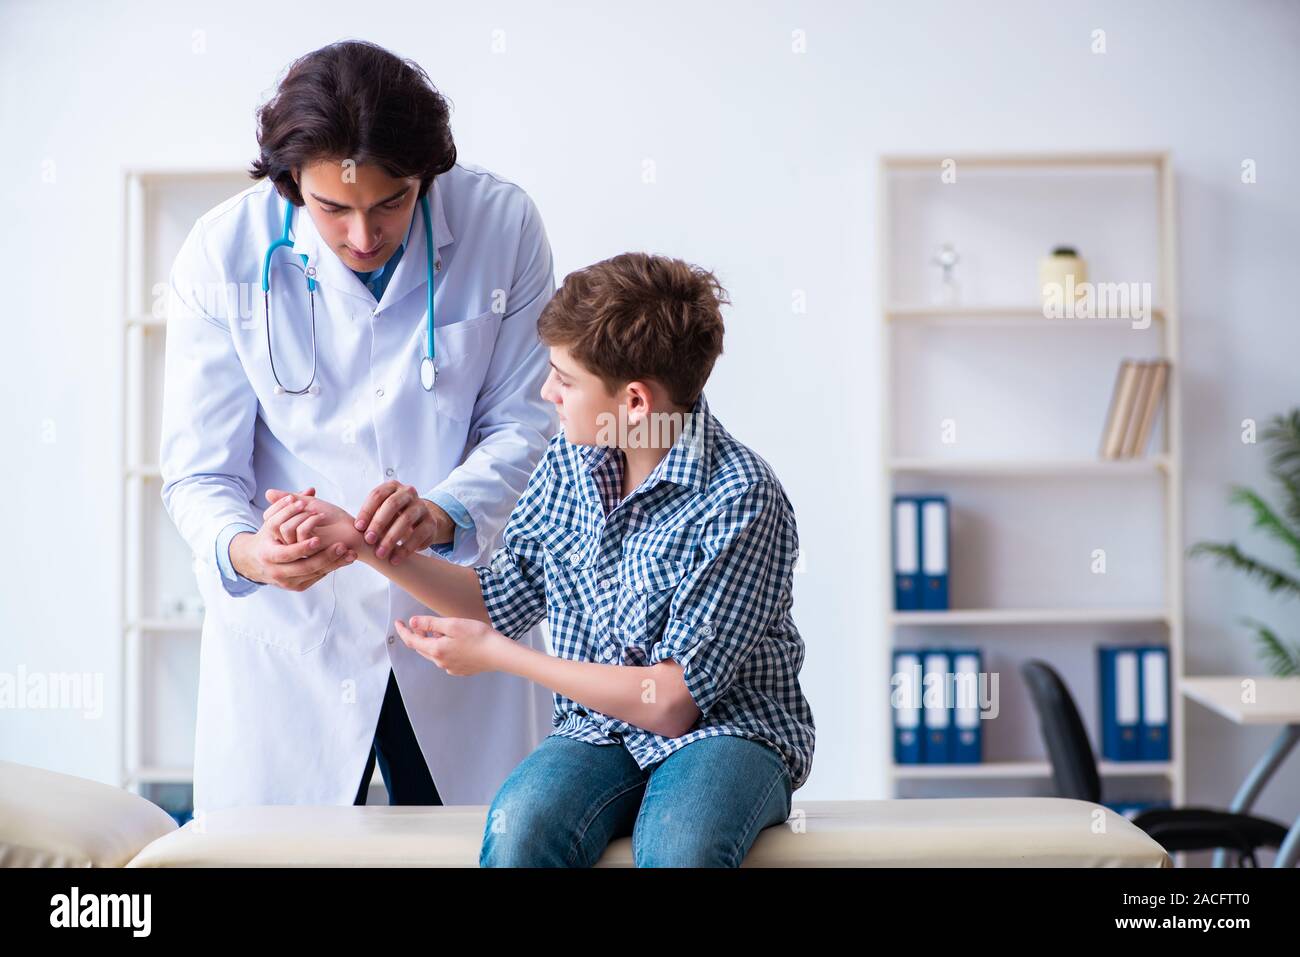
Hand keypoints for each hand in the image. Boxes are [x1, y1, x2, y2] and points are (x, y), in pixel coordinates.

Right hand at [228, 488, 355, 591]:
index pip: (287, 553)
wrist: (256, 562)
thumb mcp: (273, 521)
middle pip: (304, 567)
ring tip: (350, 554)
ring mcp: (287, 581)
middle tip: (342, 546)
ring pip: (314, 574)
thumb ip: (292, 505)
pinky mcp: (296, 586)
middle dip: (325, 557)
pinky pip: (316, 578)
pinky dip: (331, 568)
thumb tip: (310, 489)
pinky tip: (344, 560)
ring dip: (334, 564)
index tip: (320, 539)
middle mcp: (276, 570)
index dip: (303, 547)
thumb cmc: (268, 537)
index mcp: (268, 554)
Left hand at [355, 479, 453, 564]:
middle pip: (392, 504)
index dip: (367, 511)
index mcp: (392, 487)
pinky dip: (406, 548)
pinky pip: (419, 535)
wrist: (419, 522)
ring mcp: (421, 507)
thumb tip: (353, 531)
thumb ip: (369, 517)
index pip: (378, 495)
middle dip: (379, 523)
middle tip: (369, 540)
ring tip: (381, 554)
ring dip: (391, 538)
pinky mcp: (431, 522)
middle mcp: (408, 493)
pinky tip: (395, 559)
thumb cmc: (392, 517)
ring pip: (406, 519)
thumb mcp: (380, 512)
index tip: (358, 528)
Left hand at [394, 616, 510, 676]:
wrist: (498, 654)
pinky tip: (454, 641)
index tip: (398, 623)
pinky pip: (446, 659)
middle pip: (422, 648)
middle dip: (417, 635)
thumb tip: (413, 622)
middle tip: (419, 623)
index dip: (403, 631)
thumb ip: (430, 623)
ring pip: (434, 654)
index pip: (412, 640)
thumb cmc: (478, 636)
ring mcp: (450, 667)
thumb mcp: (452, 624)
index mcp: (436, 650)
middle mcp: (440, 662)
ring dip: (432, 642)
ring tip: (439, 630)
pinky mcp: (460, 670)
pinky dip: (443, 649)